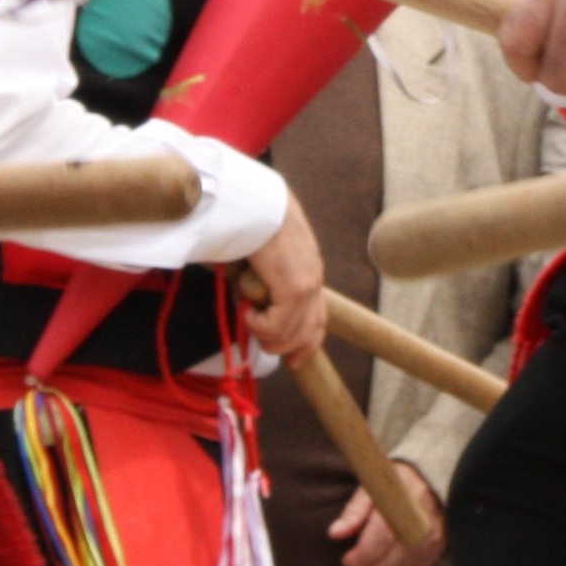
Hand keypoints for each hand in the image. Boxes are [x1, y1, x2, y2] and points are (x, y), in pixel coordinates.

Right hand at [238, 196, 328, 364]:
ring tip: (248, 317)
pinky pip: (277, 325)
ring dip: (266, 335)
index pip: (318, 320)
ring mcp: (306, 286)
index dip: (307, 344)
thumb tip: (249, 304)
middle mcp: (314, 282)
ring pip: (291, 335)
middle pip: (309, 334)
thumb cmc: (254, 225)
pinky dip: (258, 325)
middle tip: (261, 342)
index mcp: (309, 273)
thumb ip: (263, 282)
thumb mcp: (265, 259)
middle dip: (284, 348)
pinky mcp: (293, 287)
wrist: (257, 203)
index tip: (295, 362)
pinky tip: (246, 308)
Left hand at [331, 464, 446, 565]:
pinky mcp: (438, 548)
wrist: (430, 481)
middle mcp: (421, 524)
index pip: (380, 538)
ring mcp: (433, 538)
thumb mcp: (372, 488)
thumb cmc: (395, 486)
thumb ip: (353, 511)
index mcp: (402, 504)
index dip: (361, 555)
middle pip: (393, 561)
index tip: (347, 560)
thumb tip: (335, 533)